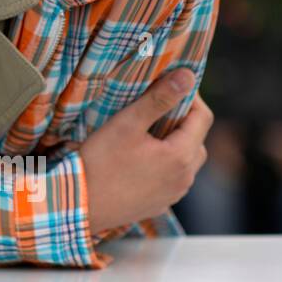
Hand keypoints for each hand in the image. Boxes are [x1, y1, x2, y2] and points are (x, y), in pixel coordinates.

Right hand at [79, 69, 211, 234]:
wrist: (78, 205)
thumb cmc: (99, 162)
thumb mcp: (127, 123)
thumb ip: (159, 99)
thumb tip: (187, 76)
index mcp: (181, 156)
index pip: (203, 117)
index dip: (190, 97)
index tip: (169, 85)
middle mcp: (184, 178)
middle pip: (196, 140)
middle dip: (182, 121)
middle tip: (155, 109)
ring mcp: (172, 195)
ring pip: (185, 161)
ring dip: (174, 144)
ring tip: (146, 134)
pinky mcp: (158, 205)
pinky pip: (171, 179)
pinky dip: (164, 165)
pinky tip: (139, 160)